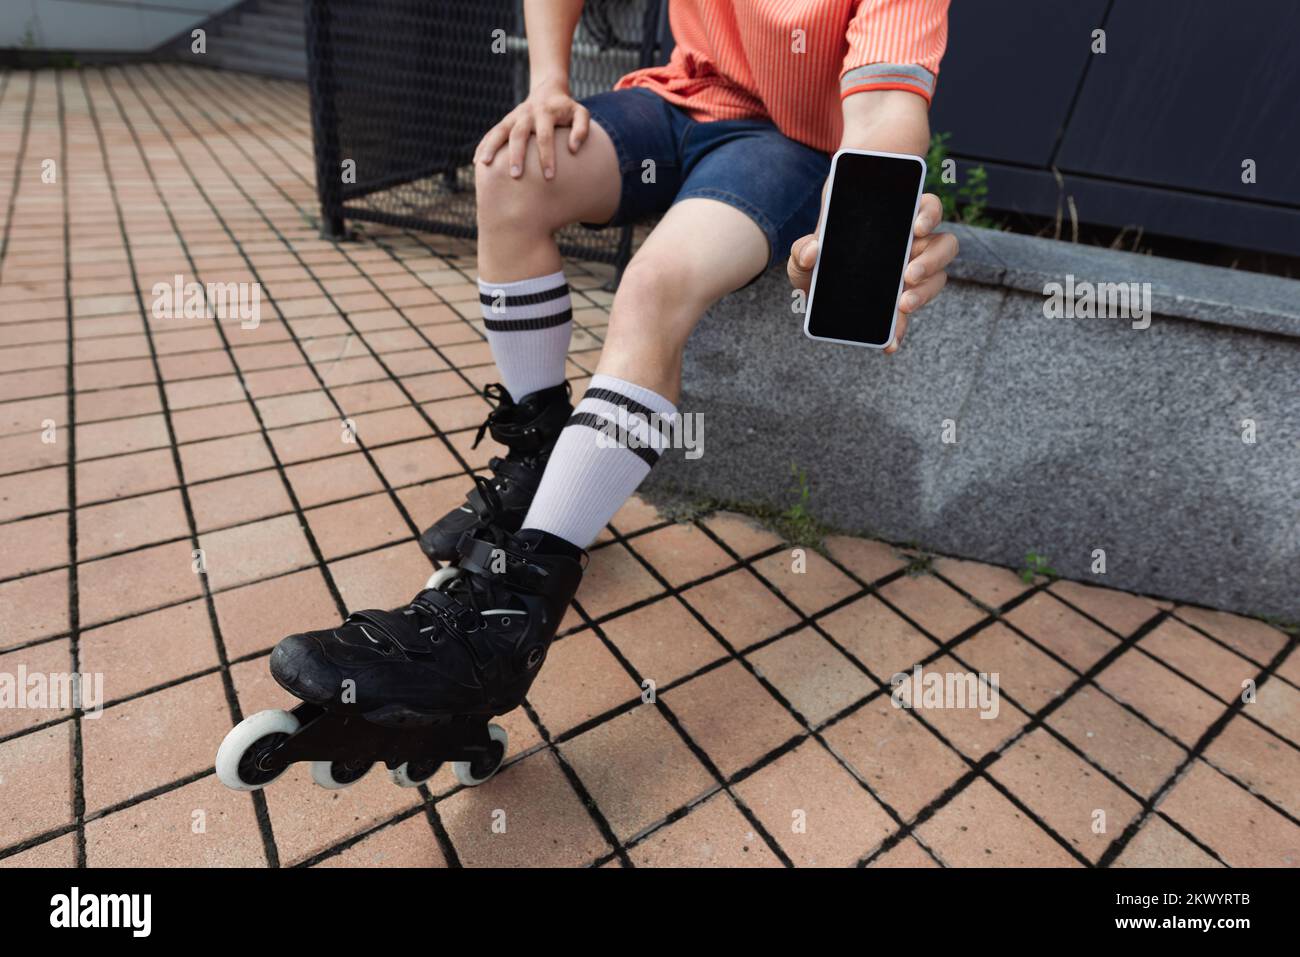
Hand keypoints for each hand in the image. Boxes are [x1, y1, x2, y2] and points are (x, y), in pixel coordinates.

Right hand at [475, 80, 590, 180]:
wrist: (548, 90)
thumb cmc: (567, 109)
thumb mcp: (580, 114)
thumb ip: (582, 130)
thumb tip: (573, 149)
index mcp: (546, 113)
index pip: (545, 136)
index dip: (546, 156)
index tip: (548, 177)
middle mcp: (527, 114)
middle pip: (519, 134)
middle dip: (516, 155)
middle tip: (515, 175)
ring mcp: (514, 117)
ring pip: (499, 131)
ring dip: (491, 147)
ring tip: (484, 165)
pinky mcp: (505, 121)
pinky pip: (491, 133)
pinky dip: (483, 145)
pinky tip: (476, 161)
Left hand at [786, 192, 958, 352]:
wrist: (812, 299)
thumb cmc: (817, 264)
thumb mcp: (803, 255)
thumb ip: (801, 250)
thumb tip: (811, 251)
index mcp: (894, 223)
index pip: (926, 208)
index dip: (928, 213)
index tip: (916, 227)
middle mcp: (911, 248)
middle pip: (944, 244)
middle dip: (932, 259)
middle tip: (909, 273)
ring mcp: (912, 278)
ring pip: (937, 280)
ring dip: (924, 293)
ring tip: (903, 304)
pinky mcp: (902, 307)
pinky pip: (909, 319)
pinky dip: (900, 331)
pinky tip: (890, 342)